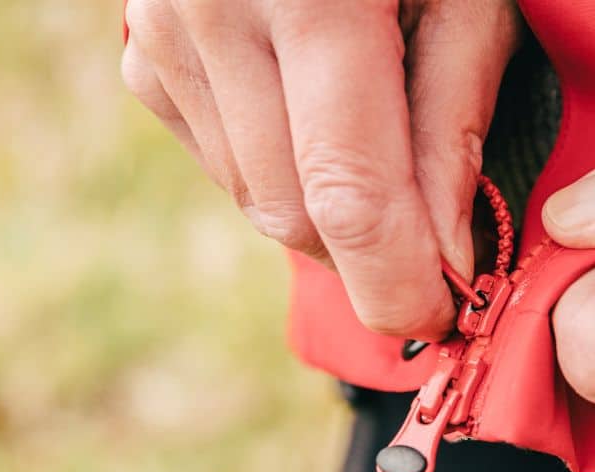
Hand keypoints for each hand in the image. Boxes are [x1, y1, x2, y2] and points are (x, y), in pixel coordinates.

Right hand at [121, 0, 520, 339]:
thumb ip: (451, 121)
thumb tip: (443, 255)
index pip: (347, 191)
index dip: (395, 280)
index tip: (442, 317)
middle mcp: (214, 13)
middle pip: (294, 212)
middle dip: (368, 256)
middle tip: (433, 248)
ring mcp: (164, 34)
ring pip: (255, 200)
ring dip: (326, 212)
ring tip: (378, 147)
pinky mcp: (143, 54)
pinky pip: (219, 162)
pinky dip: (278, 170)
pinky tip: (313, 117)